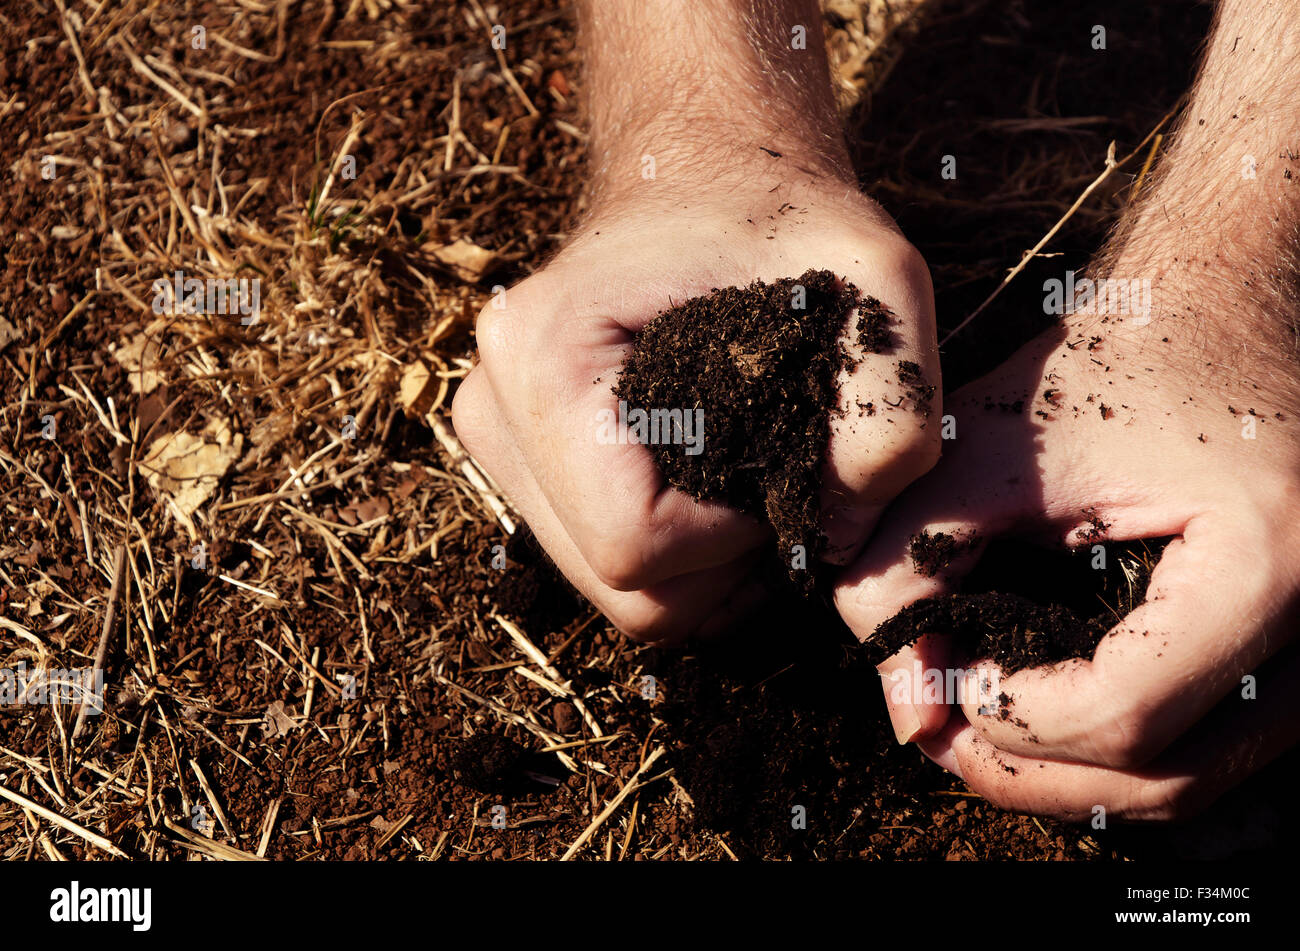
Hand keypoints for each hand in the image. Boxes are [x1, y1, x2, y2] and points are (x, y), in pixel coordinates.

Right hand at [454, 181, 939, 641]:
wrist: (704, 174)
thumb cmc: (778, 215)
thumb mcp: (876, 278)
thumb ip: (893, 411)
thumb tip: (837, 536)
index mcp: (544, 359)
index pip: (632, 544)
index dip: (733, 535)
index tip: (780, 462)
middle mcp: (492, 406)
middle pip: (618, 588)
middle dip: (724, 560)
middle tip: (775, 471)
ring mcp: (494, 438)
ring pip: (612, 590)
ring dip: (705, 562)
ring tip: (746, 467)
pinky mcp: (516, 458)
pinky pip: (602, 566)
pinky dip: (676, 552)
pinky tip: (711, 477)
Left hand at [835, 250, 1299, 818]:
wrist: (1229, 300)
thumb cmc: (1121, 350)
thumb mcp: (996, 441)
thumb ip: (913, 553)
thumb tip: (892, 691)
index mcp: (1271, 560)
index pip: (1124, 714)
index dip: (1005, 716)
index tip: (929, 676)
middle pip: (1167, 776)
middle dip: (1027, 769)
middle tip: (932, 728)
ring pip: (1196, 779)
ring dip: (1072, 775)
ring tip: (974, 723)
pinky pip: (1217, 745)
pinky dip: (1123, 751)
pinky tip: (1043, 708)